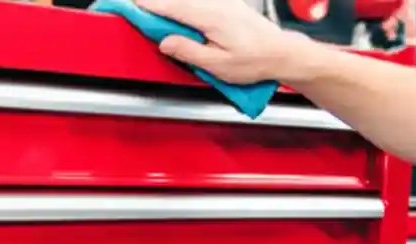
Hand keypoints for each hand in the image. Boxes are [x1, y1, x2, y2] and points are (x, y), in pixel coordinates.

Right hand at [133, 0, 313, 83]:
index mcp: (211, 18)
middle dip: (157, 3)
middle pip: (179, 0)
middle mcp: (218, 4)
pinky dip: (185, 5)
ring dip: (171, 4)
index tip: (133, 4)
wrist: (282, 53)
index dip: (150, 5)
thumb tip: (165, 41)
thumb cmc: (254, 62)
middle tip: (137, 8)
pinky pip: (200, 1)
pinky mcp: (229, 5)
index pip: (173, 7)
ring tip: (154, 12)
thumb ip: (188, 51)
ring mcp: (225, 2)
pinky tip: (179, 13)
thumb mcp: (217, 65)